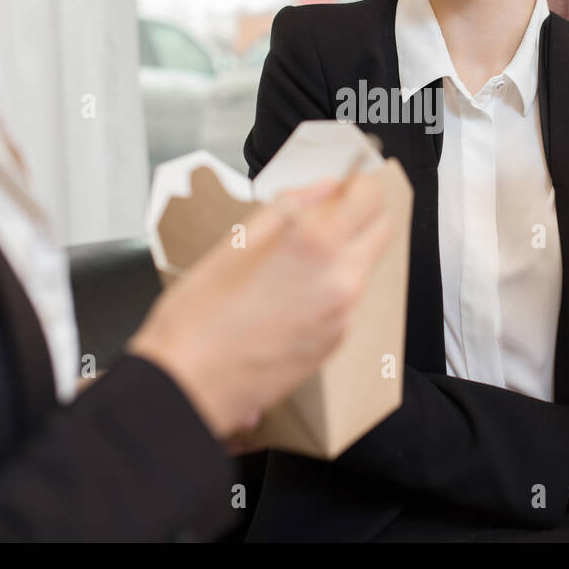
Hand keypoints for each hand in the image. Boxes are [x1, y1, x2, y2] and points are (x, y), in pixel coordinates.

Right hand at [127, 173, 393, 440]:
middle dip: (362, 215)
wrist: (187, 386)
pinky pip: (348, 301)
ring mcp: (342, 318)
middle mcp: (340, 284)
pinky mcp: (335, 344)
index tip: (346, 182)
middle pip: (382, 231)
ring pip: (364, 266)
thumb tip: (323, 188)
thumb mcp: (235, 241)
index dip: (359, 182)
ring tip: (295, 257)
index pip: (370, 197)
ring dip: (345, 251)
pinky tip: (289, 293)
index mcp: (315, 248)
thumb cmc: (197, 319)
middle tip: (328, 211)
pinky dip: (331, 287)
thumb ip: (289, 205)